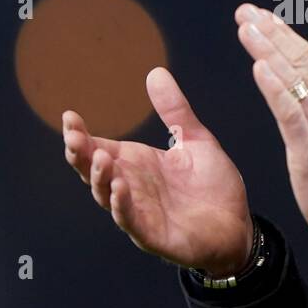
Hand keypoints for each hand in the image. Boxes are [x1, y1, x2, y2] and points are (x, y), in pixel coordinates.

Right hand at [62, 67, 253, 276]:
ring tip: (100, 157)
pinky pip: (131, 221)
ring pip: (107, 196)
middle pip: (94, 172)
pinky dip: (122, 206)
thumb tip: (156, 72)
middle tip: (73, 136)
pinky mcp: (154, 236)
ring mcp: (140, 213)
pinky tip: (120, 188)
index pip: (98, 148)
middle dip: (80, 155)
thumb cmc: (213, 187)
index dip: (81, 135)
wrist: (238, 226)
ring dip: (100, 179)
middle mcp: (131, 187)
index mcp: (136, 164)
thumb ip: (175, 111)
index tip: (69, 116)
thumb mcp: (196, 141)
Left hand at [234, 4, 307, 226]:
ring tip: (248, 30)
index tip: (265, 16)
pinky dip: (275, 88)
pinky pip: (290, 112)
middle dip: (272, 34)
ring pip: (293, 79)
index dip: (286, 35)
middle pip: (299, 61)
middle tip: (246, 12)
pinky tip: (260, 68)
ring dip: (268, 51)